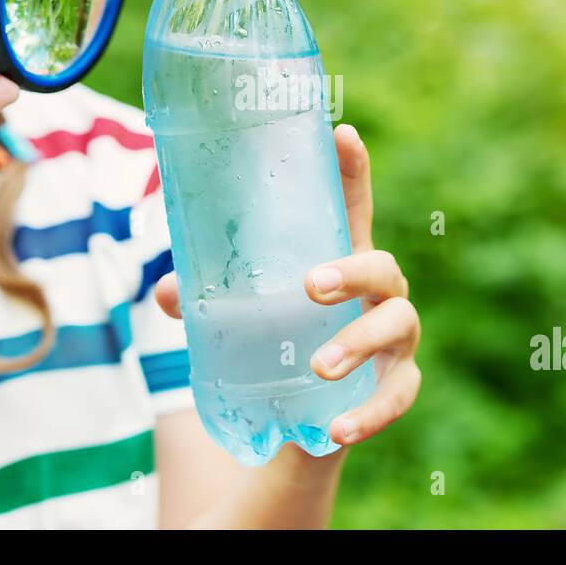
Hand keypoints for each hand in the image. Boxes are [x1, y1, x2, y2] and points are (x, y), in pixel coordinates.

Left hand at [153, 122, 421, 448]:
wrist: (303, 417)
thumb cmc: (278, 341)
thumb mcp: (241, 316)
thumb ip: (206, 299)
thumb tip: (166, 290)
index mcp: (342, 258)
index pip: (353, 206)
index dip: (352, 169)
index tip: (341, 135)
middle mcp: (379, 292)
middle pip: (382, 266)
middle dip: (351, 271)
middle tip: (310, 285)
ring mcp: (396, 339)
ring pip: (397, 326)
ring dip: (359, 344)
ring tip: (319, 367)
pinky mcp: (398, 385)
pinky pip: (399, 396)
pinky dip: (371, 413)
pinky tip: (341, 429)